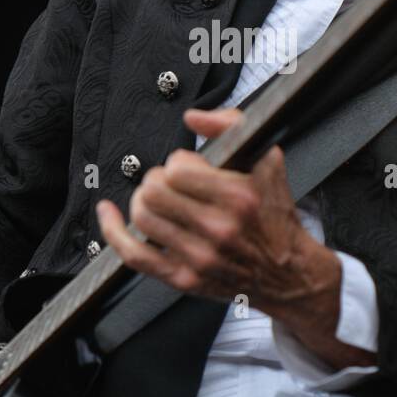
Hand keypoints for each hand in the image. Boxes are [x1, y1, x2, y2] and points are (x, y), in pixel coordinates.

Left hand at [95, 107, 374, 367]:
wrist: (288, 273)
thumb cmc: (274, 216)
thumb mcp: (266, 162)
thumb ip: (232, 126)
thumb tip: (193, 117)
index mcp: (240, 197)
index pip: (178, 168)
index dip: (178, 162)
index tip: (188, 167)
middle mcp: (219, 230)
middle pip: (154, 192)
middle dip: (156, 180)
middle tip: (170, 184)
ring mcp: (200, 258)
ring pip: (142, 218)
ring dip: (142, 201)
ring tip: (156, 200)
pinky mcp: (184, 279)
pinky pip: (134, 255)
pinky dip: (113, 232)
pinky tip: (108, 215)